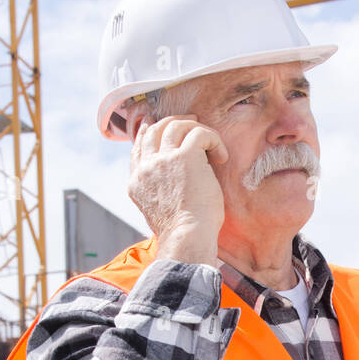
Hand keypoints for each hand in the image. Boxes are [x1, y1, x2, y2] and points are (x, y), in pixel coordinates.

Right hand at [128, 114, 228, 264]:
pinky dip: (213, 139)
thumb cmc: (183, 233)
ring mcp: (163, 159)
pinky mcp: (185, 156)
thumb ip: (159, 193)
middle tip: (193, 122)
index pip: (138, 147)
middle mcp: (146, 168)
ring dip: (196, 129)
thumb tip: (174, 184)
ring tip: (212, 143)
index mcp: (137, 182)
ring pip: (176, 126)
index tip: (155, 123)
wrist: (187, 237)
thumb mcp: (159, 211)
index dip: (147, 132)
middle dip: (174, 122)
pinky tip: (222, 156)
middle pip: (155, 130)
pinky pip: (199, 133)